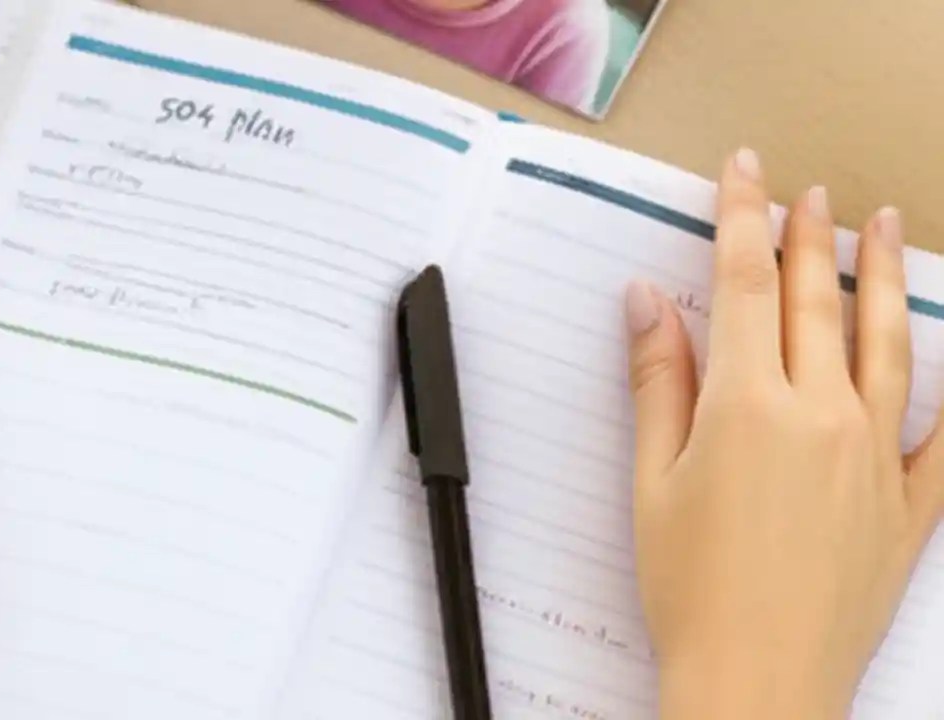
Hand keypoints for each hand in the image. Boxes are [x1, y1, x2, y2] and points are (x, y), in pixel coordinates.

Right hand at [626, 149, 943, 718]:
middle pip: (813, 301)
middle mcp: (819, 415)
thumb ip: (658, 381)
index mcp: (746, 406)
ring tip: (879, 228)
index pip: (741, 284)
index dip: (740, 218)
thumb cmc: (692, 590)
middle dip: (805, 237)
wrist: (758, 681)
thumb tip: (647, 301)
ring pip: (886, 344)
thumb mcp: (652, 481)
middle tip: (806, 193)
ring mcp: (875, 456)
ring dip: (880, 278)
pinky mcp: (909, 503)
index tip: (745, 172)